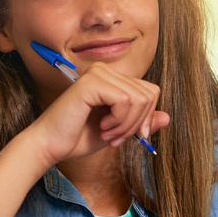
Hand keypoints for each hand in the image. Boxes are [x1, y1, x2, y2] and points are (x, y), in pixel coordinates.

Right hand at [28, 63, 168, 165]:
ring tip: (108, 134)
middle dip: (137, 123)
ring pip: (139, 98)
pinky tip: (102, 127)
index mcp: (112, 79)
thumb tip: (167, 117)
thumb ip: (140, 123)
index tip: (128, 136)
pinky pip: (125, 101)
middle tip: (116, 138)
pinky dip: (119, 121)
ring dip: (127, 125)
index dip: (145, 118)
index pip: (150, 91)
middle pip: (149, 94)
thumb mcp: (118, 131)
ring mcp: (98, 74)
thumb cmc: (78, 137)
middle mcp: (105, 71)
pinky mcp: (91, 82)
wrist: (50, 145)